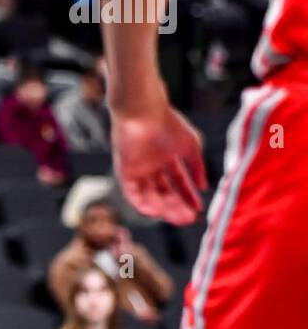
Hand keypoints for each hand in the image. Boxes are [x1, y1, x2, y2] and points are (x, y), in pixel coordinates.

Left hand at [112, 102, 206, 223]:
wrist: (143, 109)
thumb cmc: (167, 122)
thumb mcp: (190, 145)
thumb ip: (198, 166)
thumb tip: (203, 187)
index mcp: (165, 156)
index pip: (177, 182)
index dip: (187, 197)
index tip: (198, 209)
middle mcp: (151, 164)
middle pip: (163, 193)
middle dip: (176, 207)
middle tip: (190, 218)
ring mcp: (137, 168)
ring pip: (149, 196)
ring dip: (163, 209)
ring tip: (178, 217)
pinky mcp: (124, 170)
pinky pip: (133, 194)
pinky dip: (145, 205)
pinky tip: (159, 212)